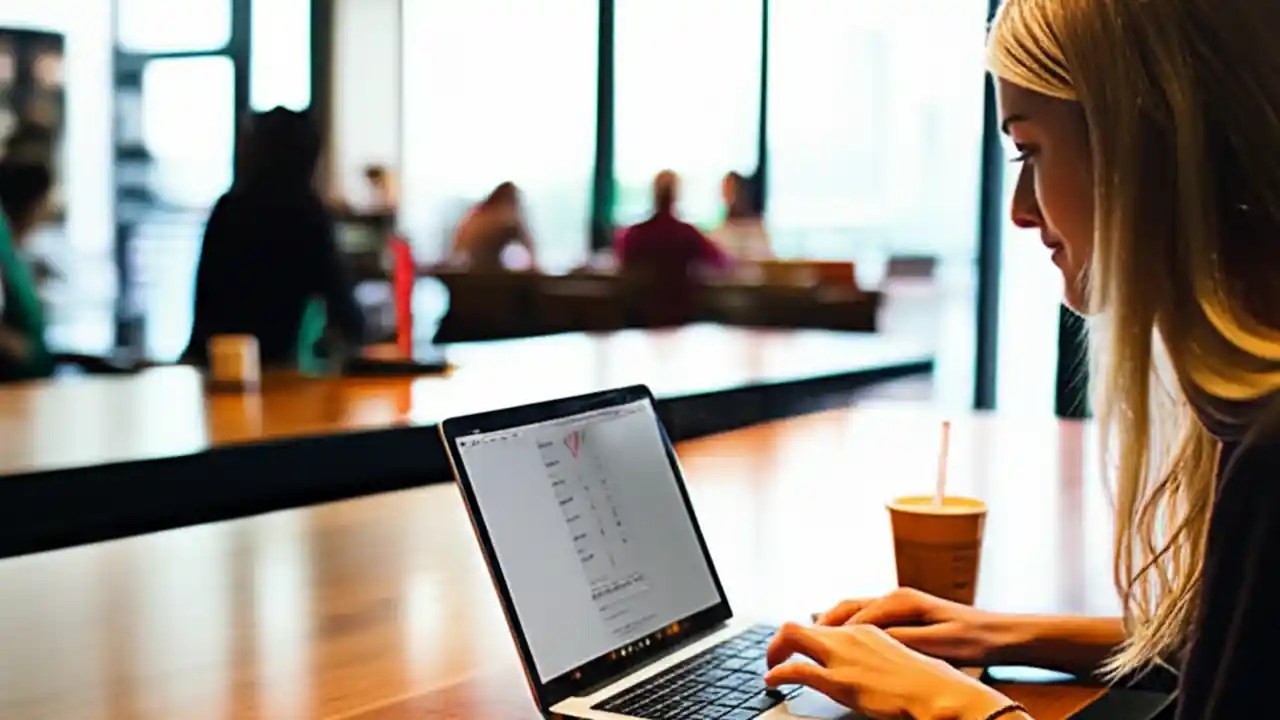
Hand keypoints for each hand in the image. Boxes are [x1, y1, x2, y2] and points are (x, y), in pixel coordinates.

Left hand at [765, 623, 1011, 719]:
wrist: (939, 691)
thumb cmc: (927, 681)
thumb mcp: (898, 658)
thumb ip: (876, 654)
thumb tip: (867, 664)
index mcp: (865, 629)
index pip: (824, 624)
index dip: (805, 635)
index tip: (798, 647)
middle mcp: (850, 635)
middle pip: (799, 626)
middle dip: (780, 641)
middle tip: (774, 656)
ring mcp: (843, 656)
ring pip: (793, 638)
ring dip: (775, 652)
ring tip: (770, 667)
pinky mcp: (839, 680)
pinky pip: (797, 671)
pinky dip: (778, 674)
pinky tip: (773, 681)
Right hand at [817, 588, 1008, 665]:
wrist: (998, 635)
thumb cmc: (971, 639)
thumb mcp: (936, 642)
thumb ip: (901, 639)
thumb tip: (868, 639)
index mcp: (900, 601)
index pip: (855, 614)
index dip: (831, 631)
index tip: (811, 642)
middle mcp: (896, 597)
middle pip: (848, 606)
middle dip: (823, 622)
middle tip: (802, 639)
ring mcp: (900, 603)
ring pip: (855, 609)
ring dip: (834, 623)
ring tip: (815, 639)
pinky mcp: (905, 613)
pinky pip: (867, 616)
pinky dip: (849, 626)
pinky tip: (845, 640)